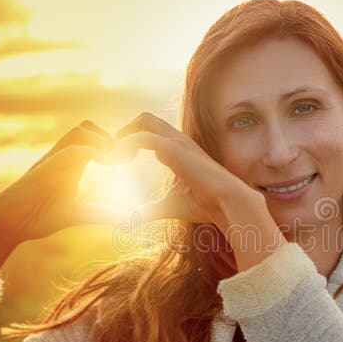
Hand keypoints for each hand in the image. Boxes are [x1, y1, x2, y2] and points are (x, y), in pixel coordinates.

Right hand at [0, 120, 125, 246]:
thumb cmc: (38, 217)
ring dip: (101, 141)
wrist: (9, 224)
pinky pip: (72, 149)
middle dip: (110, 137)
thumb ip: (100, 214)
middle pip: (88, 126)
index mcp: (72, 163)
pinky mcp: (45, 168)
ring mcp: (52, 159)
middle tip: (124, 159)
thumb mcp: (78, 215)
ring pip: (80, 131)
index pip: (94, 138)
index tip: (129, 161)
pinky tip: (105, 166)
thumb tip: (126, 220)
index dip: (114, 144)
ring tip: (114, 162)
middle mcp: (62, 156)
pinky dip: (92, 153)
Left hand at [114, 112, 263, 231]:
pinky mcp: (175, 150)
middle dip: (124, 131)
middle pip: (145, 118)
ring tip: (114, 157)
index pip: (150, 130)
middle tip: (113, 155)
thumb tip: (129, 223)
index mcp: (178, 150)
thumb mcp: (170, 206)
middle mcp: (178, 141)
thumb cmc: (207, 205)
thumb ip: (148, 211)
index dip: (131, 140)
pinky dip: (126, 145)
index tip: (119, 162)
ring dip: (124, 135)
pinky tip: (120, 161)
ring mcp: (178, 142)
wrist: (229, 203)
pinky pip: (142, 137)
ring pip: (143, 120)